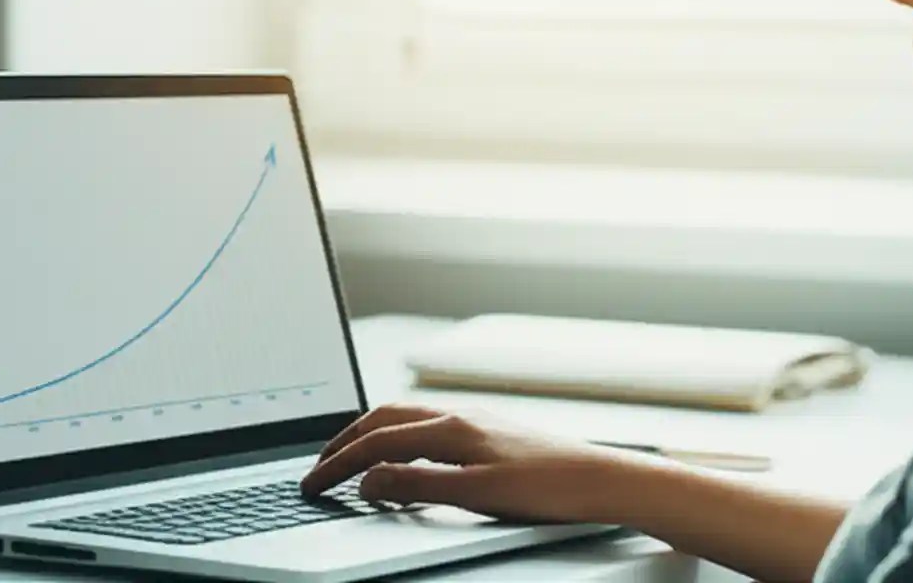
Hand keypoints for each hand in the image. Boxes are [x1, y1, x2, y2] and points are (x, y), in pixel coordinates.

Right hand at [299, 403, 652, 523]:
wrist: (601, 479)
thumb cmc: (549, 487)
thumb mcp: (477, 494)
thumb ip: (419, 485)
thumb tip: (370, 479)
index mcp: (451, 429)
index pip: (376, 442)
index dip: (337, 464)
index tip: (311, 484)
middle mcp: (459, 417)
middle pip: (384, 419)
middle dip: (345, 440)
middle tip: (318, 465)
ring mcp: (475, 421)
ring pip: (407, 418)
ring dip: (371, 433)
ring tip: (351, 455)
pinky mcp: (490, 432)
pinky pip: (429, 425)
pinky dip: (399, 435)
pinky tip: (407, 453)